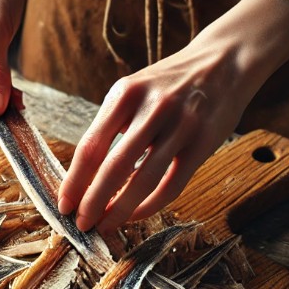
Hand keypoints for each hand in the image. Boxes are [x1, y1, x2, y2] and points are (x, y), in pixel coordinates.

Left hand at [58, 0, 288, 232]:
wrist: (225, 61)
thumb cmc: (170, 83)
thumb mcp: (135, 89)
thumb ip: (113, 124)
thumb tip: (85, 175)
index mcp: (126, 93)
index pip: (91, 145)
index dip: (75, 181)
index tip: (64, 205)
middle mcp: (153, 107)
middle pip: (115, 166)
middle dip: (94, 201)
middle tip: (82, 224)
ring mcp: (181, 125)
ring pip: (144, 180)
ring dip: (121, 210)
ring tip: (107, 226)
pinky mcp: (204, 142)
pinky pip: (173, 184)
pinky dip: (151, 205)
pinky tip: (137, 214)